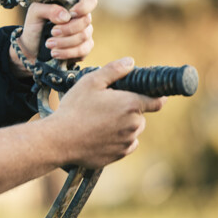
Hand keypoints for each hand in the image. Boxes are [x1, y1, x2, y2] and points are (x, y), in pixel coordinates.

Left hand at [10, 0, 96, 75]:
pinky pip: (82, 50)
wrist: (31, 47)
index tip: (71, 13)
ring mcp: (85, 33)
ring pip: (83, 36)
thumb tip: (66, 16)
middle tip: (52, 32)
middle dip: (67, 29)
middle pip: (85, 21)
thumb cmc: (35, 27)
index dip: (84, 7)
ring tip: (49, 44)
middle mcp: (81, 18)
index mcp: (72, 5)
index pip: (89, 1)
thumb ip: (49, 9)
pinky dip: (67, 52)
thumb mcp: (35, 13)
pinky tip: (55, 52)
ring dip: (64, 42)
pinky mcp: (84, 48)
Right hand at [50, 57, 166, 168]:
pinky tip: (99, 135)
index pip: (158, 101)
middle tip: (106, 106)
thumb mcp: (90, 82)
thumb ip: (113, 70)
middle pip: (140, 115)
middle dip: (129, 110)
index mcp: (131, 104)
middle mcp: (134, 125)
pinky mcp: (118, 155)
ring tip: (99, 122)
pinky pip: (124, 145)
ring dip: (122, 125)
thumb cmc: (74, 108)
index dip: (156, 96)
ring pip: (132, 130)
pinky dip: (117, 140)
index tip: (151, 94)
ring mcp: (127, 141)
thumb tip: (130, 62)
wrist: (59, 140)